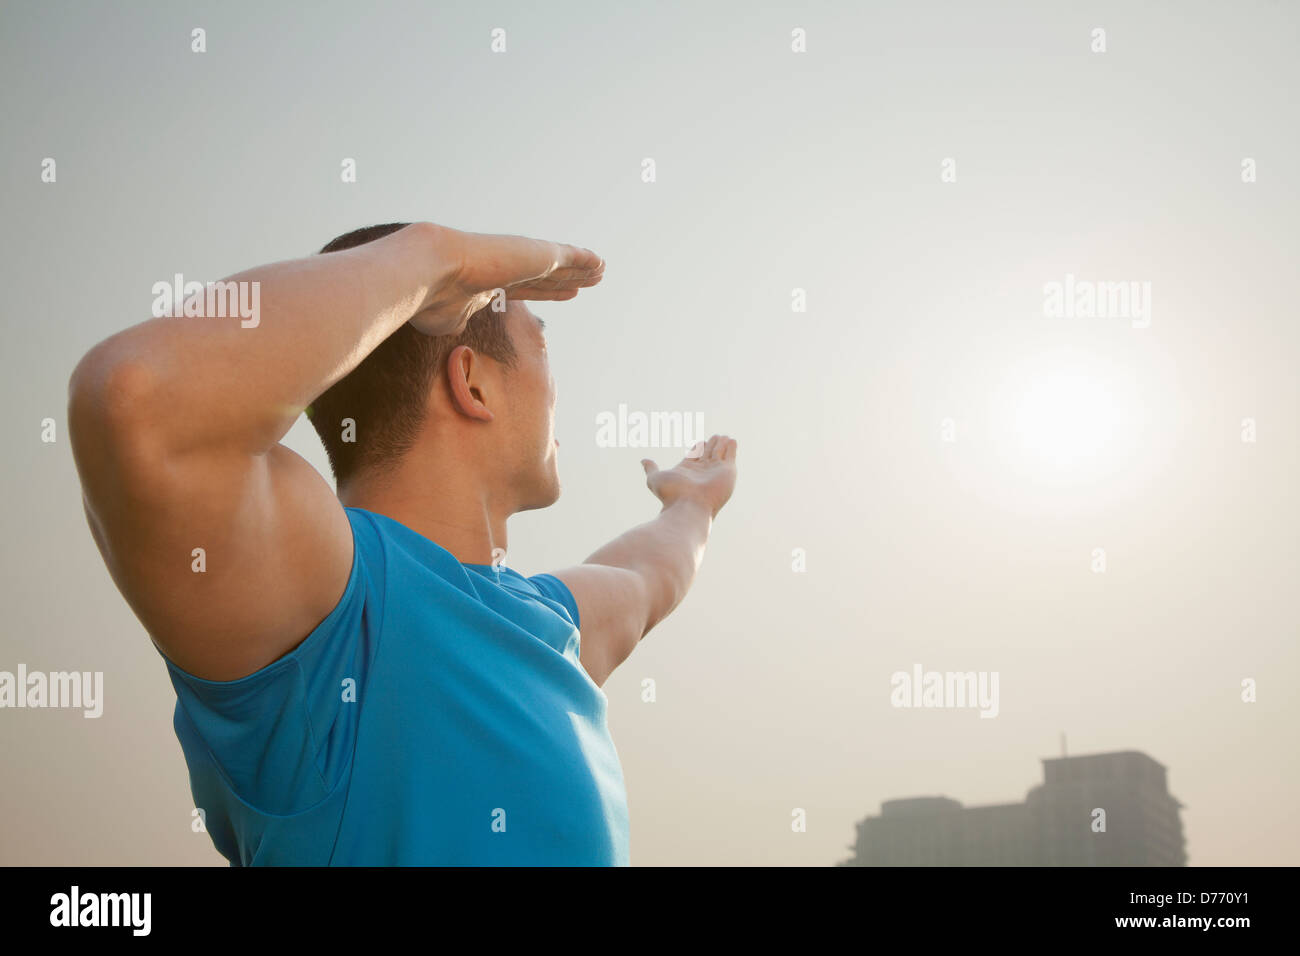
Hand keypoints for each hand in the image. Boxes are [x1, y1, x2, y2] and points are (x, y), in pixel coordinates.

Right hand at [410, 224, 604, 335]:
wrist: (434, 272)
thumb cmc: (433, 300)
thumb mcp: (448, 322)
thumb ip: (457, 324)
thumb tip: (454, 328)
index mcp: (489, 284)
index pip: (524, 289)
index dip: (544, 292)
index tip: (561, 294)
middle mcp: (507, 268)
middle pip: (547, 277)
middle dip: (566, 280)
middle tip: (586, 282)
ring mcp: (523, 259)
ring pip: (561, 267)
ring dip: (581, 270)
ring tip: (600, 271)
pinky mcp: (537, 254)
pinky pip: (569, 256)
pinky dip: (585, 259)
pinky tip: (600, 262)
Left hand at [641, 435, 737, 518]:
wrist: (688, 507)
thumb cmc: (671, 494)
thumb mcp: (655, 479)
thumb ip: (651, 469)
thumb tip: (643, 461)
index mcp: (687, 470)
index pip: (694, 456)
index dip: (697, 448)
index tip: (700, 442)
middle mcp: (702, 471)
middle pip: (708, 454)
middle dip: (711, 445)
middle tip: (716, 436)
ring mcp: (715, 471)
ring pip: (719, 454)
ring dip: (722, 444)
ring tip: (724, 436)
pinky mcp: (727, 472)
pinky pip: (730, 456)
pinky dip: (732, 448)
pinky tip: (732, 440)